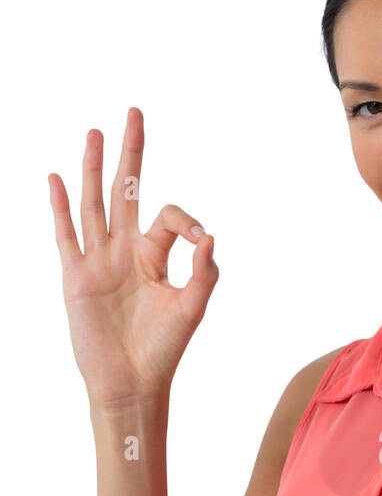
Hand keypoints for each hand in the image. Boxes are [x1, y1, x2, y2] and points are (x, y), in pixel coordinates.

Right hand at [48, 107, 219, 409]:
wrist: (131, 383)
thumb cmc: (164, 349)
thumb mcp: (193, 307)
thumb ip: (204, 272)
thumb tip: (208, 237)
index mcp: (155, 256)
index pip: (169, 217)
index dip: (186, 221)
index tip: (197, 241)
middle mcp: (126, 252)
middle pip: (126, 191)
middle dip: (131, 154)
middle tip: (134, 113)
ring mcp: (98, 261)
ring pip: (95, 204)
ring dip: (95, 168)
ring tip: (95, 132)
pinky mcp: (76, 277)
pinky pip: (66, 235)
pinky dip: (61, 206)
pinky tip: (57, 178)